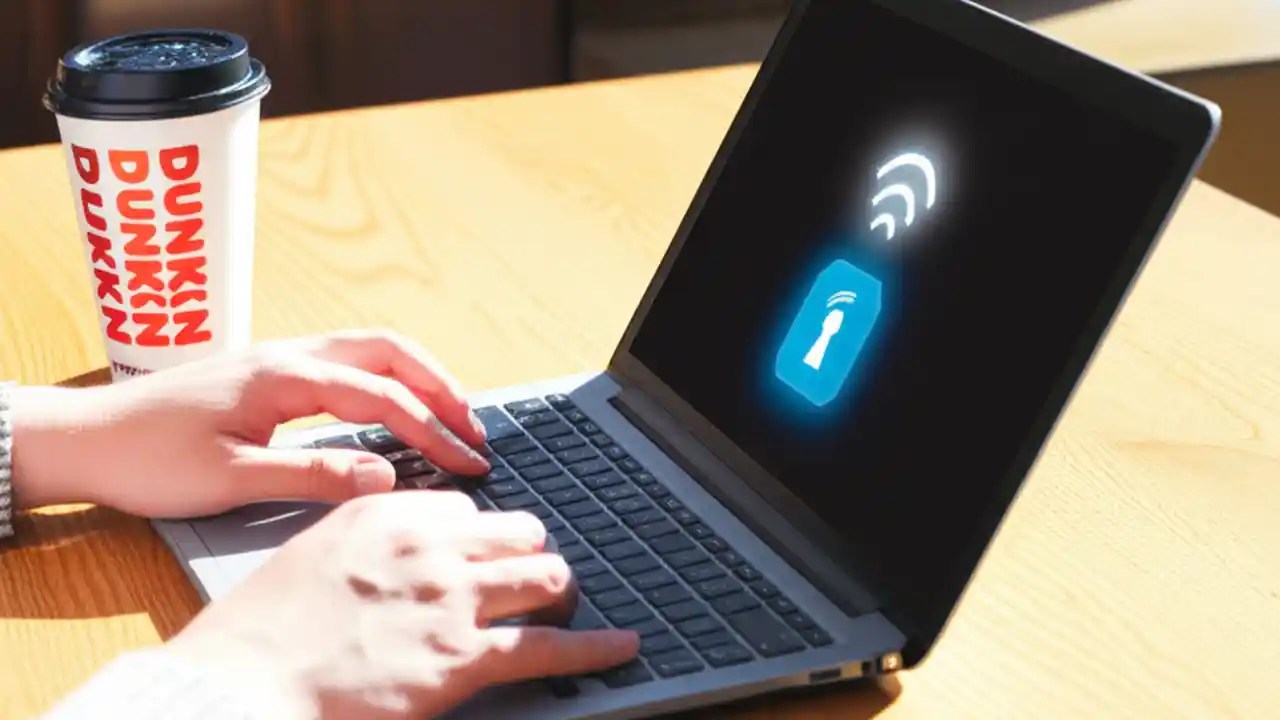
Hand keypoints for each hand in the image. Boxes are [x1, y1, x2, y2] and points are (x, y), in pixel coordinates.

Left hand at [10, 330, 489, 516]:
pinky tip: (394, 410)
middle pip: (390, 352)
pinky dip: (387, 380)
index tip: (467, 462)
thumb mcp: (231, 477)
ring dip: (418, 377)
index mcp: (286, 376)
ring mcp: (280, 360)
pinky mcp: (269, 374)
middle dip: (442, 386)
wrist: (85, 438)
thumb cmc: (148, 458)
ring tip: (452, 415)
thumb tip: (384, 475)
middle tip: (477, 429)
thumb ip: (312, 474)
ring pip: (370, 351)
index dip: (432, 431)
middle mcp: (290, 355)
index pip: (383, 397)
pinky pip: (347, 364)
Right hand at [166, 490, 639, 718]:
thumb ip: (370, 544)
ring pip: (546, 576)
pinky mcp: (465, 656)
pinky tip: (622, 645)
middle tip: (527, 585)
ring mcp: (452, 597)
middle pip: (518, 532)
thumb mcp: (313, 556)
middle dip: (528, 557)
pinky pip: (553, 646)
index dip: (479, 538)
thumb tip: (406, 558)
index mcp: (387, 510)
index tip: (483, 556)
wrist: (241, 684)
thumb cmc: (260, 631)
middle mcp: (429, 542)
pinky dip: (596, 646)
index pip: (466, 508)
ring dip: (559, 594)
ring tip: (563, 611)